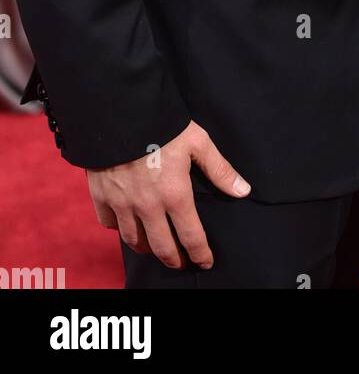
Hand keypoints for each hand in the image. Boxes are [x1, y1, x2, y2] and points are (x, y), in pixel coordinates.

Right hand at [86, 119, 250, 269]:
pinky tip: (127, 225)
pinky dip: (119, 229)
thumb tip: (243, 190)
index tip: (205, 261)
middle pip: (162, 248)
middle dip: (174, 260)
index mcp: (175, 195)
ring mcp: (122, 204)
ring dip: (147, 249)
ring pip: (134, 241)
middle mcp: (148, 207)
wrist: (121, 111)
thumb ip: (220, 170)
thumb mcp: (198, 142)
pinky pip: (109, 224)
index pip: (191, 237)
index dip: (200, 254)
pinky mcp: (101, 196)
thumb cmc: (163, 124)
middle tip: (180, 263)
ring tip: (156, 248)